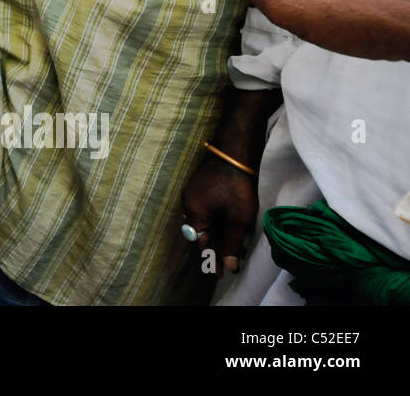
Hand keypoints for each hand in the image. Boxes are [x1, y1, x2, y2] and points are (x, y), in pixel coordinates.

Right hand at [181, 155, 257, 275]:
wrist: (235, 152)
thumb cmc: (236, 186)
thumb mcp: (238, 218)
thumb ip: (232, 243)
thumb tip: (229, 266)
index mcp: (193, 213)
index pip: (201, 243)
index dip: (211, 259)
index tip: (220, 274)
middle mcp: (189, 204)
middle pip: (201, 233)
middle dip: (215, 247)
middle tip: (230, 262)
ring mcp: (194, 193)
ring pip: (205, 222)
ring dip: (218, 234)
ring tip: (235, 246)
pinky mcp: (202, 186)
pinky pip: (208, 211)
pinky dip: (218, 221)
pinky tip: (231, 225)